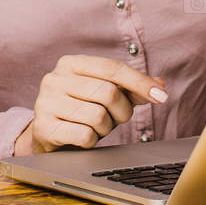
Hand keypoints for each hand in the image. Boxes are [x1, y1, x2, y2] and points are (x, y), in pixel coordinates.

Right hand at [14, 55, 168, 154]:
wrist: (47, 136)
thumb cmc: (81, 111)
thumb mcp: (104, 95)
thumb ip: (131, 89)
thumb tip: (159, 85)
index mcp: (71, 63)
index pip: (112, 68)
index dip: (140, 82)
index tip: (161, 95)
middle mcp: (55, 79)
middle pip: (108, 92)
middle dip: (122, 111)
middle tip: (116, 118)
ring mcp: (46, 103)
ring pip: (98, 116)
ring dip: (106, 128)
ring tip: (95, 127)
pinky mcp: (44, 128)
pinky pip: (85, 136)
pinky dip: (92, 140)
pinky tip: (83, 138)